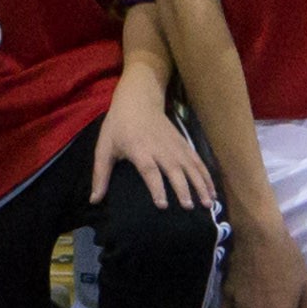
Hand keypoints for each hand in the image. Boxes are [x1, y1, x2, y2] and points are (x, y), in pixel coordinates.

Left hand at [93, 94, 217, 212]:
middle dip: (183, 189)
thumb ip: (100, 174)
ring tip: (207, 204)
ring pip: (191, 167)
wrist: (138, 100)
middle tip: (189, 207)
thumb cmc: (118, 126)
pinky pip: (198, 162)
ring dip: (201, 185)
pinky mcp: (184, 144)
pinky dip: (207, 176)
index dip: (156, 187)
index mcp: (139, 150)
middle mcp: (160, 149)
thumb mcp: (104, 147)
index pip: (150, 171)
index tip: (162, 205)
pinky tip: (212, 191)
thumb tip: (94, 200)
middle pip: (174, 170)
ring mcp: (175, 146)